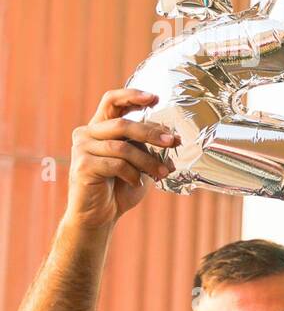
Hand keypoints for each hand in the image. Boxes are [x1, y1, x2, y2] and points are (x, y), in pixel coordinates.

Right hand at [66, 89, 177, 228]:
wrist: (101, 215)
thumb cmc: (121, 186)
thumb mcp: (139, 162)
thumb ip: (147, 146)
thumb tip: (174, 137)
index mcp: (101, 127)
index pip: (112, 101)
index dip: (132, 95)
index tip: (155, 98)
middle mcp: (87, 134)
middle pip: (122, 125)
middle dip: (151, 132)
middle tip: (173, 141)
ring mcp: (81, 149)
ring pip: (122, 147)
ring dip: (147, 160)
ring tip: (163, 172)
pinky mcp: (81, 166)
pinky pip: (115, 164)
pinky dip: (132, 173)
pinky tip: (137, 181)